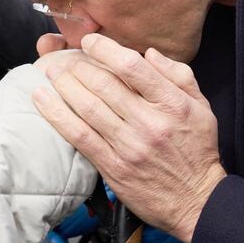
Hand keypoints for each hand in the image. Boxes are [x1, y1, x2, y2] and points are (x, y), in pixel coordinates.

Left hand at [31, 33, 225, 242]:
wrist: (196, 201)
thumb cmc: (196, 150)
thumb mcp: (201, 107)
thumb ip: (178, 75)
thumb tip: (149, 53)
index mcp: (172, 104)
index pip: (133, 67)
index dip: (105, 49)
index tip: (89, 41)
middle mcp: (150, 123)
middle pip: (104, 84)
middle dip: (77, 65)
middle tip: (62, 58)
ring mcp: (130, 146)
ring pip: (87, 107)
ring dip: (63, 85)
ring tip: (49, 72)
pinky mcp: (113, 167)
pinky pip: (79, 136)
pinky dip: (57, 115)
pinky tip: (42, 99)